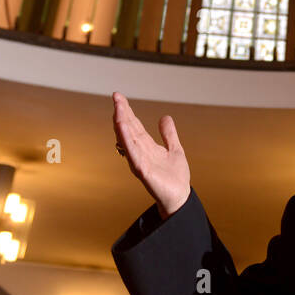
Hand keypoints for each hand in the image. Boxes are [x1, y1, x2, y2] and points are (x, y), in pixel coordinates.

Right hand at [112, 92, 191, 218]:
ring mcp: (140, 161)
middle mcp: (140, 152)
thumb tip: (165, 117)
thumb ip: (169, 134)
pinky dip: (127, 141)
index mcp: (147, 146)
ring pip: (128, 139)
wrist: (179, 197)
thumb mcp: (175, 149)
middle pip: (129, 129)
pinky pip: (133, 154)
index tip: (119, 97)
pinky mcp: (143, 170)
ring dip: (122, 124)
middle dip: (122, 113)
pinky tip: (122, 129)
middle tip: (115, 97)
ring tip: (117, 109)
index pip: (134, 125)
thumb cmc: (175, 177)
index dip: (127, 111)